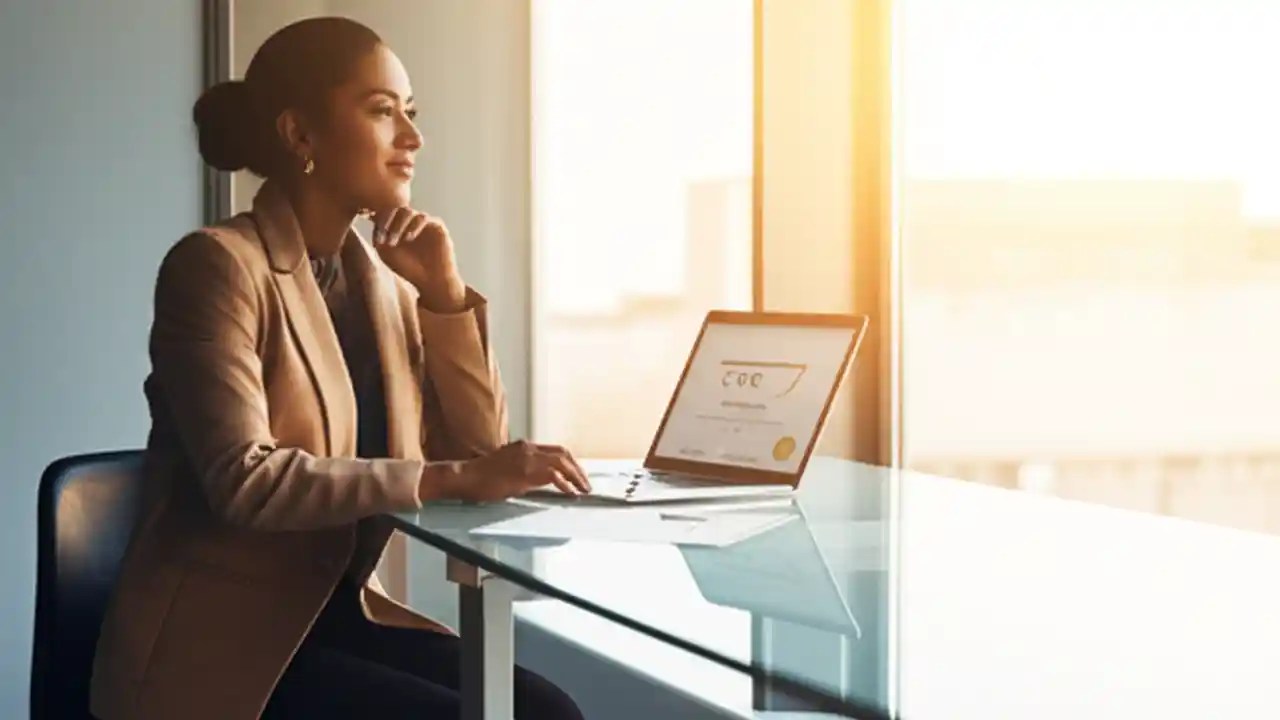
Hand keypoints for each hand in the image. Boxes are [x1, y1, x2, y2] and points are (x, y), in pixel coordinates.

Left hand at [369, 206, 464, 308]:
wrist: (431, 281)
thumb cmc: (408, 269)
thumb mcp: (386, 254)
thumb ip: (378, 236)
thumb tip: (371, 219)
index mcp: (397, 226)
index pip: (385, 213)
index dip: (378, 220)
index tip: (378, 239)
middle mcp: (410, 222)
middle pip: (395, 209)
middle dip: (387, 223)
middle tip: (385, 240)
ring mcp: (423, 223)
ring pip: (408, 211)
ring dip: (398, 225)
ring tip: (395, 241)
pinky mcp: (437, 226)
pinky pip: (423, 218)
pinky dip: (414, 225)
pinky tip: (409, 238)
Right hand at [427, 441, 592, 503]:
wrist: (465, 477)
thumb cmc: (481, 477)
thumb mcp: (508, 470)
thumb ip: (526, 473)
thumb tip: (542, 482)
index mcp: (524, 446)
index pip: (556, 451)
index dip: (570, 463)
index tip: (577, 476)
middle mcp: (528, 448)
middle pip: (563, 454)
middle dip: (578, 469)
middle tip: (586, 484)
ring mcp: (527, 458)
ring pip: (561, 462)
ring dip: (575, 476)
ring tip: (583, 490)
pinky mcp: (524, 472)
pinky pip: (552, 476)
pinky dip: (564, 484)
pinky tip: (570, 493)